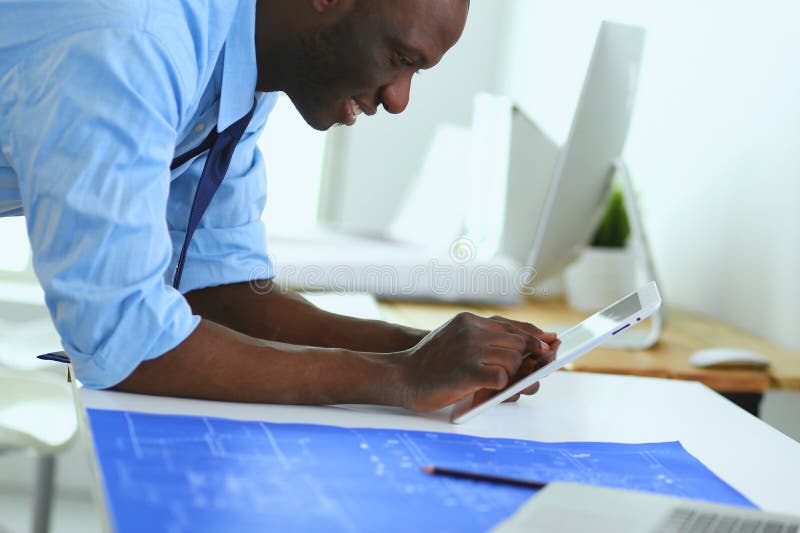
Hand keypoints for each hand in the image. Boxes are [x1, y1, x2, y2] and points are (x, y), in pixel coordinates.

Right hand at [395, 312, 557, 412]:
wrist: (399, 376)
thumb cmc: (429, 362)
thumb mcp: (456, 338)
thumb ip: (484, 338)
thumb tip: (523, 345)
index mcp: (470, 321)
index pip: (511, 326)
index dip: (533, 337)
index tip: (549, 345)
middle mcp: (472, 330)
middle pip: (517, 345)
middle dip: (524, 362)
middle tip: (529, 373)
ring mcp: (470, 350)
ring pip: (513, 362)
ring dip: (511, 377)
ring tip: (495, 384)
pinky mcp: (468, 372)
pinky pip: (501, 379)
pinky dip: (502, 387)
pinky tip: (491, 389)